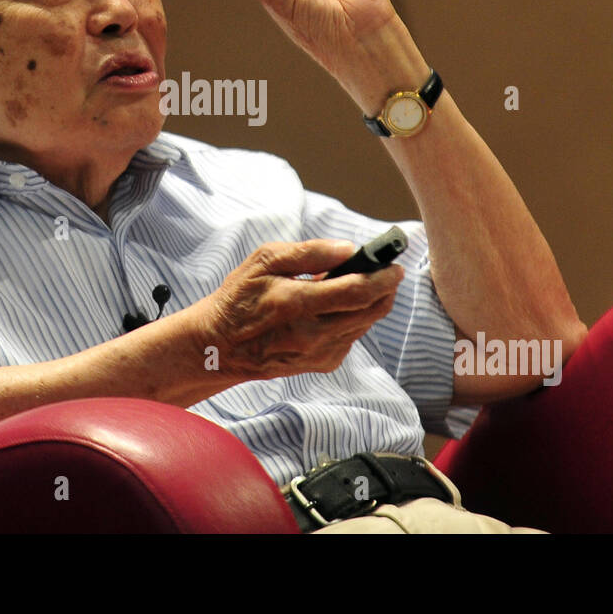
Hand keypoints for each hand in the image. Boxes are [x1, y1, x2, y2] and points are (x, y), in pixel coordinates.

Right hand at [195, 239, 402, 379]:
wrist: (219, 347)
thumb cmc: (240, 297)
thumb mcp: (264, 261)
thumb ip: (308, 252)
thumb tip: (348, 248)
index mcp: (296, 302)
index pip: (356, 291)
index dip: (382, 277)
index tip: (393, 265)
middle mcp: (311, 334)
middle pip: (370, 311)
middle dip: (385, 290)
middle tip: (388, 273)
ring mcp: (318, 353)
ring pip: (363, 324)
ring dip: (370, 304)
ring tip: (358, 285)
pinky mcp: (321, 364)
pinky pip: (350, 337)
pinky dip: (352, 320)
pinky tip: (335, 309)